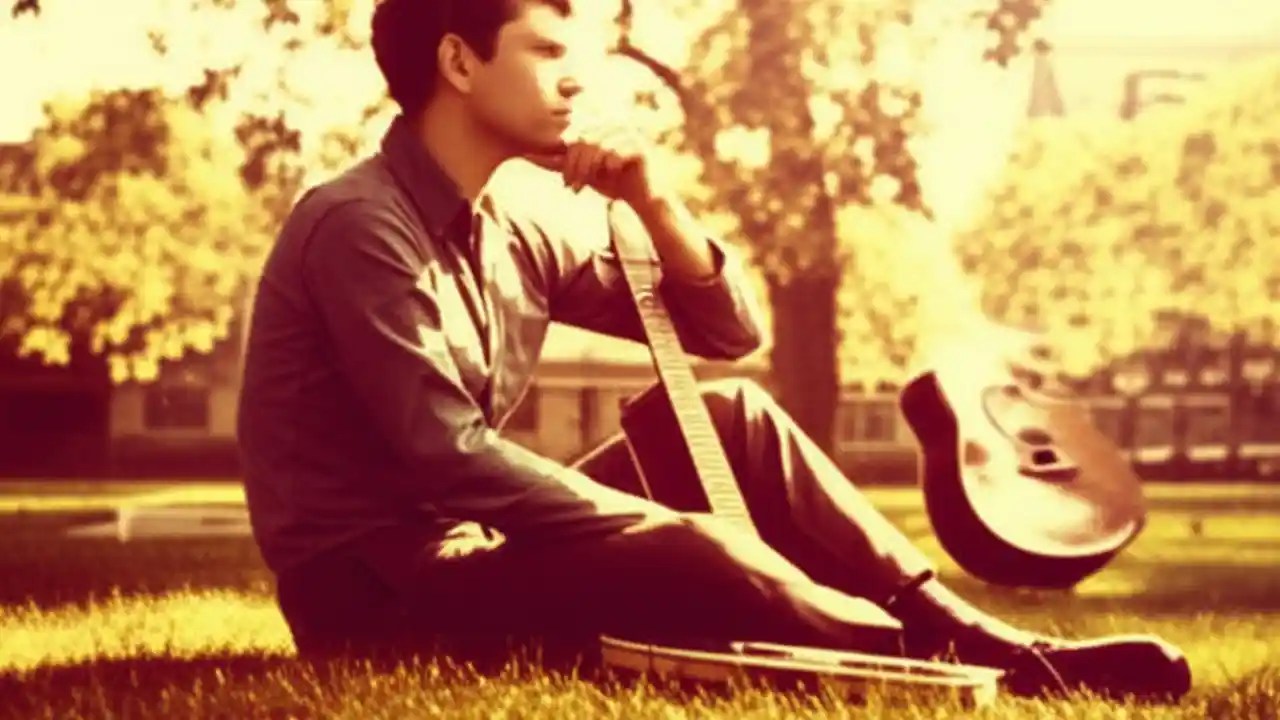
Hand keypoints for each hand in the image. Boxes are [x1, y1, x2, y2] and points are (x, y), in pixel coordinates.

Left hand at [525, 122, 654, 206]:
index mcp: (599, 125)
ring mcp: (628, 133)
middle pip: (584, 140)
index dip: (567, 160)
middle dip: (574, 167)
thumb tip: (526, 154)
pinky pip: (614, 154)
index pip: (575, 135)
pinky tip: (608, 180)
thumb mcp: (580, 172)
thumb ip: (557, 161)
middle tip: (571, 188)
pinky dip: (607, 170)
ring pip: (597, 148)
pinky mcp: (639, 146)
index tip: (565, 182)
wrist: (641, 197)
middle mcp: (613, 124)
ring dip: (588, 172)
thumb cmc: (609, 182)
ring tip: (583, 188)